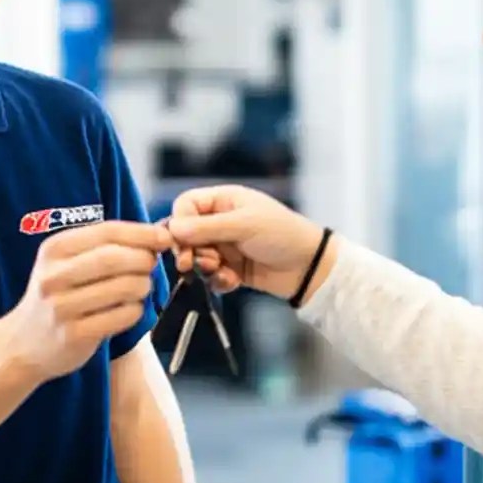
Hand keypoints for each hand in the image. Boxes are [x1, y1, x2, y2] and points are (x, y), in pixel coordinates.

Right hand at [7, 221, 171, 382]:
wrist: (23, 343)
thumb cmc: (57, 296)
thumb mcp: (66, 263)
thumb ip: (104, 247)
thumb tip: (157, 235)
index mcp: (54, 249)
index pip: (107, 232)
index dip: (142, 233)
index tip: (163, 237)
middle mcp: (54, 276)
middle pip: (115, 258)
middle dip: (144, 259)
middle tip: (151, 264)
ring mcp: (62, 307)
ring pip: (123, 287)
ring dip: (143, 285)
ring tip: (140, 287)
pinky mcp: (75, 334)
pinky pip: (122, 316)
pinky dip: (136, 310)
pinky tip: (129, 309)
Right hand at [167, 185, 334, 301]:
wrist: (310, 267)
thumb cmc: (282, 234)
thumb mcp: (244, 225)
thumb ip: (207, 228)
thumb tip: (173, 228)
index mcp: (225, 201)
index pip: (186, 205)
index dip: (179, 222)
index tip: (181, 239)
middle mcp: (221, 221)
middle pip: (187, 234)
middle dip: (188, 249)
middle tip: (190, 262)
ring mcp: (226, 246)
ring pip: (197, 257)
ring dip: (204, 266)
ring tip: (220, 270)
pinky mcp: (232, 269)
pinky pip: (211, 275)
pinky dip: (218, 280)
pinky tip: (232, 281)